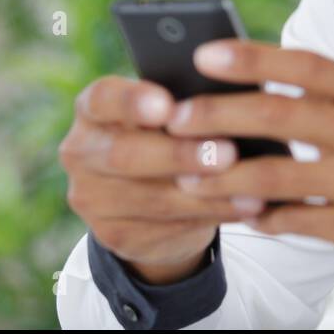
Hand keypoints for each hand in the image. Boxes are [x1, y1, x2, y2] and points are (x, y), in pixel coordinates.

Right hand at [58, 75, 268, 283]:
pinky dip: (212, 215)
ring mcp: (91, 197)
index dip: (133, 102)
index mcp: (94, 108)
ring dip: (207, 193)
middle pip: (125, 154)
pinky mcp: (113, 234)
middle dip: (181, 154)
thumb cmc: (173, 133)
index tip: (168, 106)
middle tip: (229, 152)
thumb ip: (189, 102)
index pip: (102, 99)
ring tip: (252, 187)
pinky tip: (246, 207)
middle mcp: (82, 150)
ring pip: (151, 197)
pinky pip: (167, 226)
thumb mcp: (174, 111)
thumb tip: (233, 99)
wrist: (157, 195)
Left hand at [164, 40, 333, 313]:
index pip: (308, 66)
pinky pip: (296, 221)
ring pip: (277, 176)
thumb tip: (271, 86)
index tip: (206, 54)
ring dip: (223, 177)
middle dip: (219, 115)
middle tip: (174, 115)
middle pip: (282, 116)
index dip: (254, 58)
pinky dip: (263, 218)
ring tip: (185, 176)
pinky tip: (240, 215)